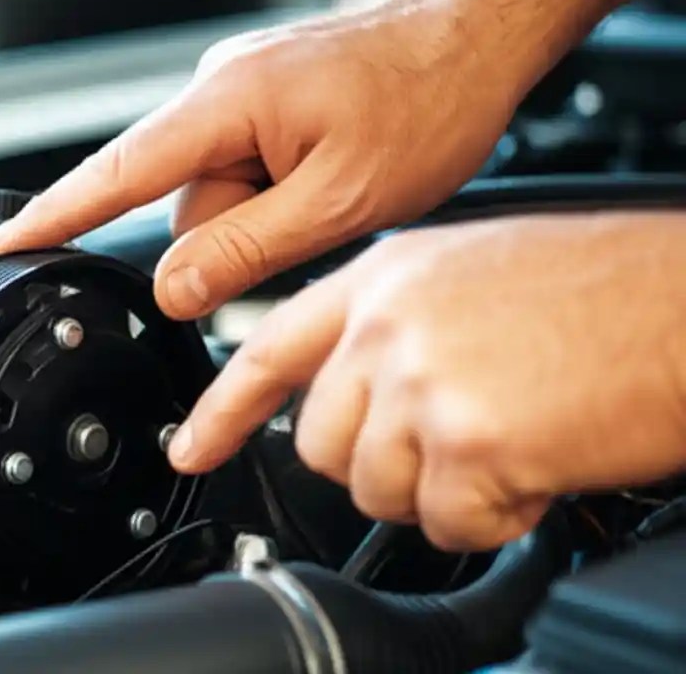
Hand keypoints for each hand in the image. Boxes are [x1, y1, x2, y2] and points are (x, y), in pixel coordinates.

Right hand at [0, 0, 524, 319]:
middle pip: (185, 203)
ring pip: (219, 197)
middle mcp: (222, 91)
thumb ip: (246, 250)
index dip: (60, 214)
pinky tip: (328, 179)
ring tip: (336, 192)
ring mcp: (243, 96)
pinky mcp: (265, 105)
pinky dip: (278, 196)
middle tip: (313, 223)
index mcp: (229, 105)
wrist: (476, 39)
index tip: (11, 242)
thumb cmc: (429, 101)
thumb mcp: (339, 200)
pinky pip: (244, 172)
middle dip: (235, 238)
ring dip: (266, 219)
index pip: (121, 170)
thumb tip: (175, 288)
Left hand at [170, 212, 685, 550]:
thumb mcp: (471, 275)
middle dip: (377, 462)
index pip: (269, 349)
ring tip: (507, 441)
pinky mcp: (465, 440)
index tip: (190, 448)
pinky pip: (446, 522)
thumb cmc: (608, 292)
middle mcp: (388, 325)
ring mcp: (420, 381)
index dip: (221, 408)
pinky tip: (535, 466)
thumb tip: (353, 393)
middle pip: (317, 441)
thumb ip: (393, 328)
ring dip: (440, 489)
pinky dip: (492, 515)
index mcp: (384, 277)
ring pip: (375, 489)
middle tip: (454, 440)